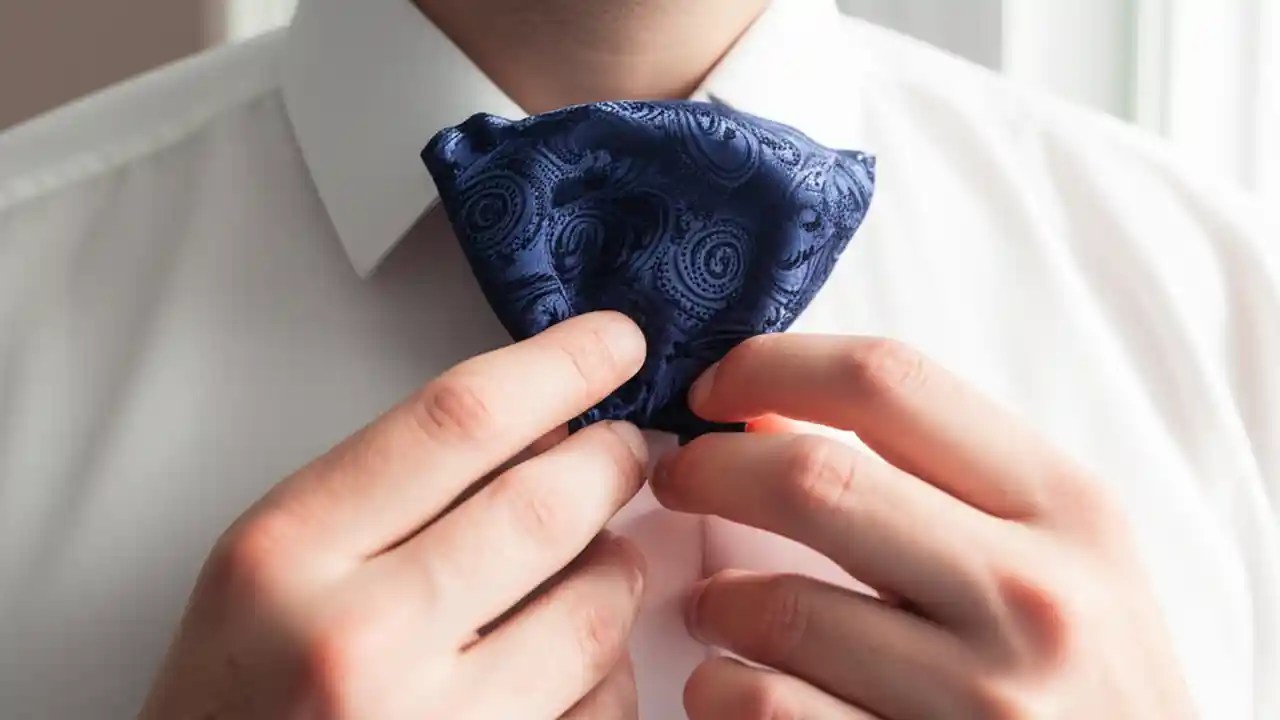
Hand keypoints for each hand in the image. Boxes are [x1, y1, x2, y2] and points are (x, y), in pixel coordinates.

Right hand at [140, 312, 648, 719]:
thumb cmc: (237, 698)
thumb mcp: (275, 563)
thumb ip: (389, 488)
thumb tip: (544, 427)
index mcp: (288, 555)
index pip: (456, 420)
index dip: (559, 365)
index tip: (613, 343)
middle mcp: (357, 642)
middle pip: (545, 505)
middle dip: (610, 462)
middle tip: (622, 450)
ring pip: (594, 611)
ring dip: (614, 569)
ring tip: (591, 562)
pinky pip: (602, 707)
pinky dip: (606, 670)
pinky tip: (570, 658)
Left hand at [654, 335, 1195, 719]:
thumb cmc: (1086, 673)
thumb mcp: (1061, 551)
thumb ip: (942, 475)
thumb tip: (765, 415)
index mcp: (1066, 508)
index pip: (887, 382)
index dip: (771, 365)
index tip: (715, 388)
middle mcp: (1032, 596)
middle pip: (814, 479)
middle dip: (709, 468)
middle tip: (678, 478)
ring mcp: (980, 698)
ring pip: (773, 609)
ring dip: (713, 600)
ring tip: (718, 605)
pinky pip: (766, 709)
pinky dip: (718, 691)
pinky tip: (730, 684)